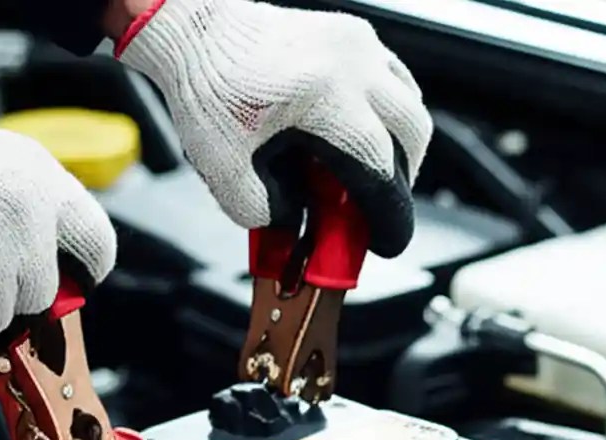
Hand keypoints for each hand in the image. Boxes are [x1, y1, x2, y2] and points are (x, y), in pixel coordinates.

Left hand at [115, 0, 431, 257]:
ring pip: (409, 101)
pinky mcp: (353, 32)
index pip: (380, 169)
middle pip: (411, 133)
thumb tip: (298, 224)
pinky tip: (364, 129)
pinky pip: (394, 77)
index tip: (386, 240)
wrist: (194, 32)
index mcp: (326, 98)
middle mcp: (351, 65)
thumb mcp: (226, 170)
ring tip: (376, 170)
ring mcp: (357, 44)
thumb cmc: (206, 89)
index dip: (389, 214)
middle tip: (380, 206)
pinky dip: (390, 109)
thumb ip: (265, 211)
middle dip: (403, 179)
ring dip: (402, 143)